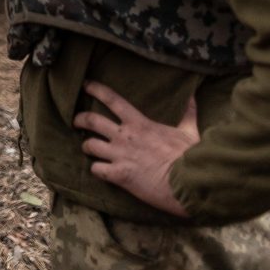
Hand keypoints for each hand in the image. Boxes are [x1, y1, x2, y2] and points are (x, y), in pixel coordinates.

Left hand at [74, 81, 196, 217]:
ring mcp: (119, 156)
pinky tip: (99, 170)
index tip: (85, 85)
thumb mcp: (189, 131)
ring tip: (87, 147)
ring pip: (89, 145)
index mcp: (139, 123)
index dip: (96, 89)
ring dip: (86, 146)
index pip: (112, 100)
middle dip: (80, 119)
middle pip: (92, 121)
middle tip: (76, 121)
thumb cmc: (189, 157)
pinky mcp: (119, 175)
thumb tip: (193, 96)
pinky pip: (96, 170)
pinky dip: (95, 169)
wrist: (187, 183)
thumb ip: (188, 113)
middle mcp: (124, 136)